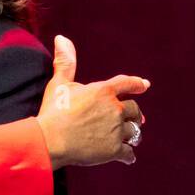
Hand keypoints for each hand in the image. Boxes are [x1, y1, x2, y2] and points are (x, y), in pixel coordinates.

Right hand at [35, 35, 149, 168]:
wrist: (50, 141)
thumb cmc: (53, 111)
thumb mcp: (58, 84)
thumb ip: (65, 62)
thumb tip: (61, 37)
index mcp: (104, 91)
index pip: (127, 83)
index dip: (137, 84)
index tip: (145, 85)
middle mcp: (115, 109)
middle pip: (134, 111)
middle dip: (135, 114)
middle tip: (136, 120)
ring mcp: (116, 131)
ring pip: (133, 132)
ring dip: (132, 134)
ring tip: (130, 138)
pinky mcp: (114, 150)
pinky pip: (129, 153)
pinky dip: (129, 155)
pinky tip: (128, 158)